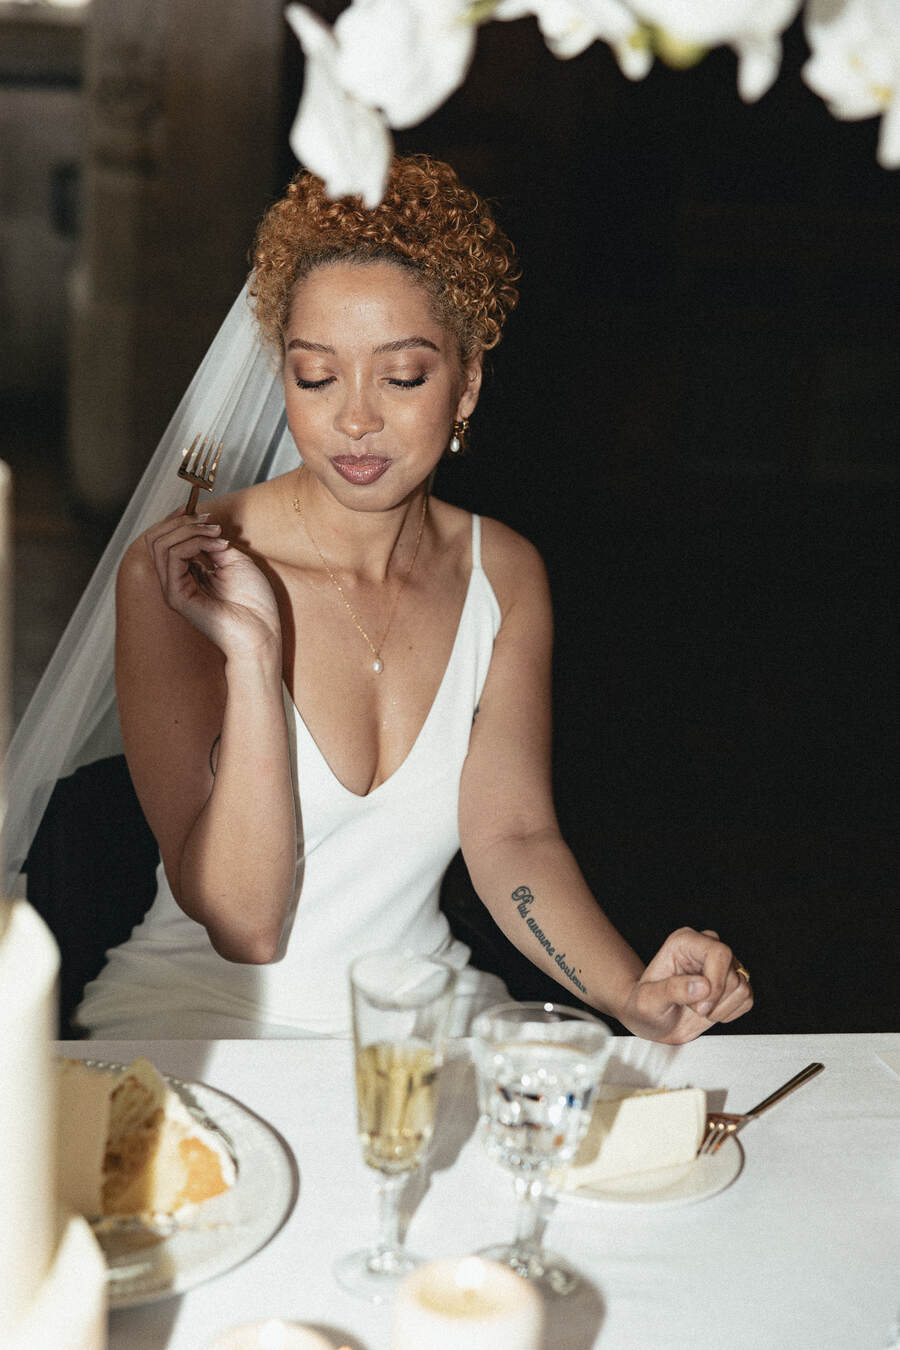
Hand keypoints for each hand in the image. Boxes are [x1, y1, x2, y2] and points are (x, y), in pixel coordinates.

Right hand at [143, 509, 281, 658]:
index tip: (196, 509)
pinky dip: (195, 543)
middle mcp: (175, 582)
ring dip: (191, 530)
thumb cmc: (254, 603)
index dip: (177, 520)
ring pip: (161, 544)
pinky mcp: (176, 596)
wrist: (262, 630)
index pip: (165, 541)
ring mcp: (173, 589)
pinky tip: (216, 547)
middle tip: (209, 522)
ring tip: (217, 535)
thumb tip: (200, 527)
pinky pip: (174, 556)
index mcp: (187, 575)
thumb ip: (212, 544)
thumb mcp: (234, 560)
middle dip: (182, 522)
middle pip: (156, 539)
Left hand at [620, 927, 752, 1043]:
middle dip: (715, 1000)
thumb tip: (703, 986)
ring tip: (698, 1008)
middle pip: (733, 972)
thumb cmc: (645, 1007)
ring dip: (721, 1008)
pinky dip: (730, 1012)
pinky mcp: (731, 983)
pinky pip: (747, 999)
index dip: (715, 982)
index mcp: (684, 942)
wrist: (652, 1021)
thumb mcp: (648, 1001)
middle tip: (693, 1008)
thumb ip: (673, 990)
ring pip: (742, 987)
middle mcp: (705, 948)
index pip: (718, 953)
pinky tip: (710, 1011)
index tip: (700, 1006)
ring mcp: (720, 965)